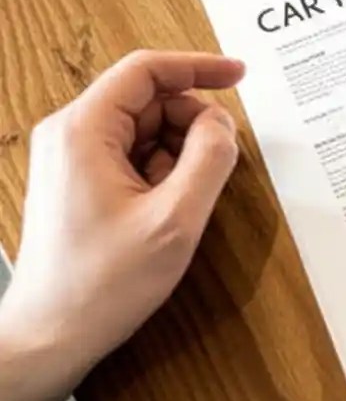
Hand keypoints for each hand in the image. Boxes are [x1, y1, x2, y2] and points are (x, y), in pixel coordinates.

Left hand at [0, 50, 242, 377]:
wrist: (52, 332)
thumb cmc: (103, 284)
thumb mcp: (175, 219)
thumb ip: (209, 161)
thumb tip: (223, 125)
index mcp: (83, 131)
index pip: (146, 71)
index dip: (198, 68)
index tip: (240, 76)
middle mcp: (70, 135)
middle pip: (148, 100)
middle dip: (193, 124)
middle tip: (219, 166)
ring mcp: (71, 159)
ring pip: (144, 130)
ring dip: (179, 154)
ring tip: (185, 202)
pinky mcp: (79, 182)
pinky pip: (132, 156)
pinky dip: (163, 172)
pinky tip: (169, 210)